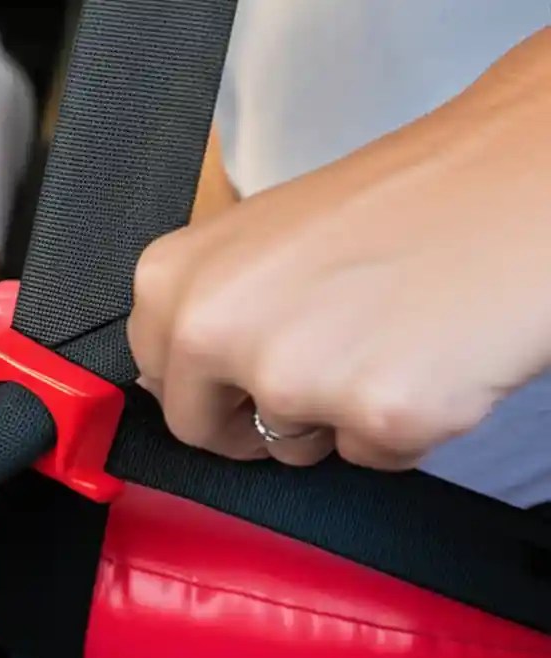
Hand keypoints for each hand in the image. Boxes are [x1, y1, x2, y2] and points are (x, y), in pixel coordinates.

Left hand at [128, 30, 550, 469]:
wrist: (513, 186)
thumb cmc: (400, 204)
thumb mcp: (262, 240)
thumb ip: (211, 307)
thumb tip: (183, 378)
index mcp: (174, 280)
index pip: (155, 378)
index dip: (203, 386)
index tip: (236, 378)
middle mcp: (213, 332)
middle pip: (205, 431)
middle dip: (254, 422)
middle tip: (320, 368)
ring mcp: (293, 379)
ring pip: (291, 449)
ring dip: (335, 418)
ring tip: (387, 338)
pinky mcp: (376, 417)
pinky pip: (373, 459)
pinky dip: (405, 427)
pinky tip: (430, 357)